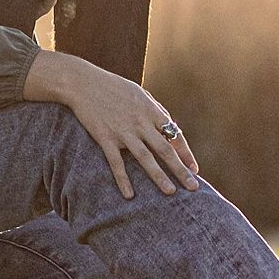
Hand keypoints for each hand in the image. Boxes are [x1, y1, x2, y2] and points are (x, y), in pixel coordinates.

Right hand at [24, 45, 200, 197]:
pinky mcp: (105, 138)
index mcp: (149, 109)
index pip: (174, 134)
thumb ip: (156, 108)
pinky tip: (130, 195)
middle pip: (165, 149)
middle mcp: (140, 121)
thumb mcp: (139, 92)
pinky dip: (123, 179)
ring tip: (171, 192)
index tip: (195, 169)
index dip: (185, 153)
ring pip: (145, 158)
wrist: (83, 82)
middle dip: (180, 169)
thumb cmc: (113, 86)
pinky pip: (116, 162)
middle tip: (193, 187)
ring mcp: (123, 131)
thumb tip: (172, 125)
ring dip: (159, 176)